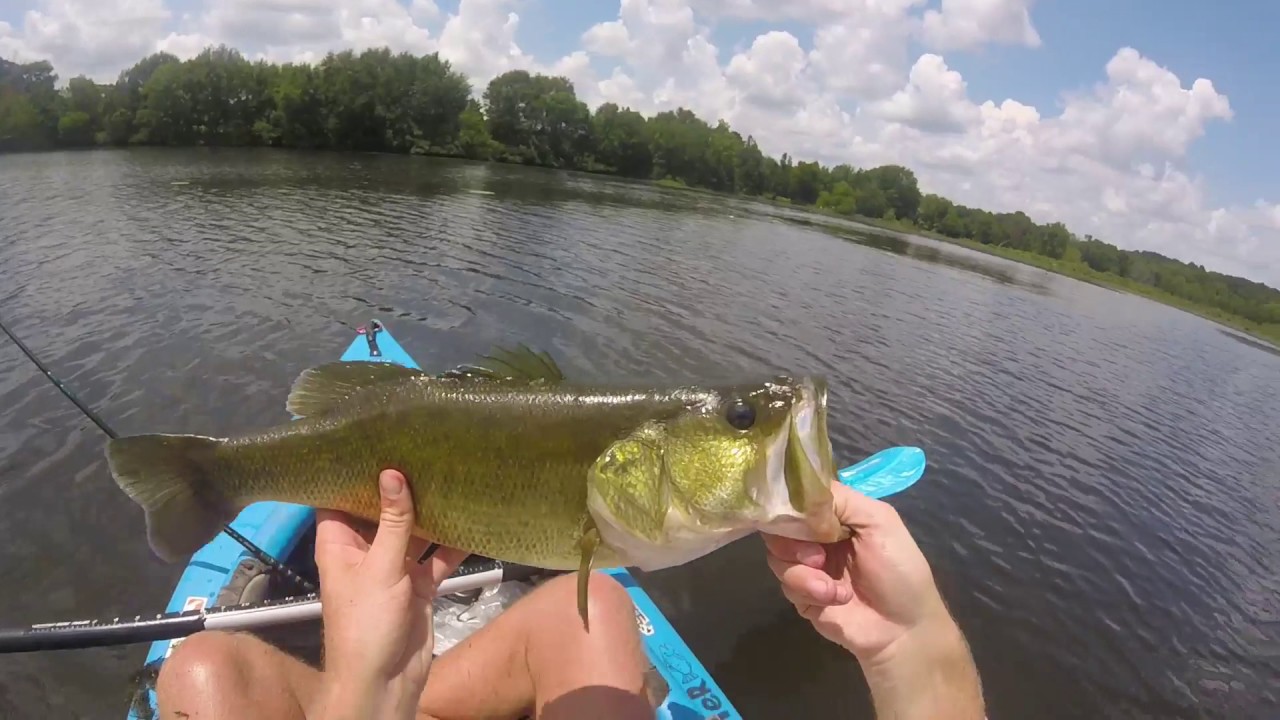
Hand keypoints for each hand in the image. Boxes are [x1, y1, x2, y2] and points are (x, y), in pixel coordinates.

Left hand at [313, 469, 467, 719]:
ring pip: (413, 533)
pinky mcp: (417, 586)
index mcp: (339, 544)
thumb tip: (393, 472)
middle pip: (381, 512)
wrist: (384, 680)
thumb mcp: (379, 567)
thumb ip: (392, 521)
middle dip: (401, 487)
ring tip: (453, 475)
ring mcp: (393, 569)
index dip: (352, 471)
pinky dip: (452, 544)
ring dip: (430, 513)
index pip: (339, 499)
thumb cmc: (366, 623)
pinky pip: (436, 558)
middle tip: (424, 447)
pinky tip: (472, 520)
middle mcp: (364, 552)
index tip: (373, 439)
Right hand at [763, 482, 948, 662]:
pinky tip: (836, 598)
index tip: (793, 514)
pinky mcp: (801, 595)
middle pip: (779, 526)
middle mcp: (818, 537)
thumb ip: (841, 499)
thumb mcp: (879, 522)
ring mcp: (808, 567)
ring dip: (804, 571)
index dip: (790, 503)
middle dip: (792, 541)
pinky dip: (810, 590)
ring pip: (777, 556)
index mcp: (837, 516)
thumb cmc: (899, 571)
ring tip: (830, 586)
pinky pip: (786, 584)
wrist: (903, 629)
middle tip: (817, 556)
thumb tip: (800, 489)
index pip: (799, 498)